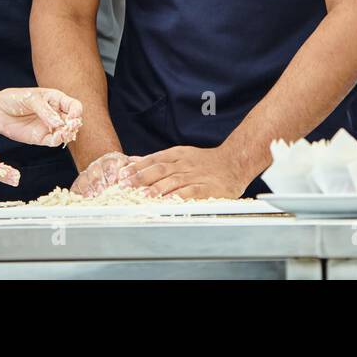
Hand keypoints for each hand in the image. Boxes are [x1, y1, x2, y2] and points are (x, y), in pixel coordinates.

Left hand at [0, 87, 82, 146]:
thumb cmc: (13, 99)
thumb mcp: (30, 99)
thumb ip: (45, 110)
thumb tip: (59, 123)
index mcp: (56, 99)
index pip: (74, 106)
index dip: (76, 111)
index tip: (73, 116)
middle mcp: (55, 114)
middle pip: (73, 120)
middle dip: (74, 124)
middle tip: (70, 126)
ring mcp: (49, 127)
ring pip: (66, 132)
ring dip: (68, 134)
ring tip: (64, 133)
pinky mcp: (41, 138)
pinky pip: (54, 141)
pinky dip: (58, 140)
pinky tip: (57, 137)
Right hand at [71, 151, 136, 196]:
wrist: (107, 165)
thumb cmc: (123, 170)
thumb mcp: (131, 167)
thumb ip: (137, 170)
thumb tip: (145, 171)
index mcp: (114, 160)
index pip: (112, 164)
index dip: (112, 171)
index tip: (113, 180)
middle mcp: (99, 165)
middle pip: (97, 171)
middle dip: (99, 180)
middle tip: (102, 190)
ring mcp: (88, 173)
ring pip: (85, 177)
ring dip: (88, 187)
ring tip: (91, 196)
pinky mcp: (79, 182)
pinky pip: (76, 186)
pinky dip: (76, 192)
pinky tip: (79, 199)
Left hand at [119, 145, 251, 199]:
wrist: (234, 162)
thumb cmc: (204, 161)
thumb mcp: (180, 154)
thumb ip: (156, 159)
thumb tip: (131, 161)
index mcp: (177, 155)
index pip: (153, 159)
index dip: (137, 167)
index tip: (121, 174)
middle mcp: (184, 164)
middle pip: (160, 169)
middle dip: (141, 177)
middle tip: (125, 185)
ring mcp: (196, 175)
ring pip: (174, 181)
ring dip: (157, 189)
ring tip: (143, 196)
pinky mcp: (207, 188)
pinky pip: (192, 192)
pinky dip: (180, 196)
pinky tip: (169, 202)